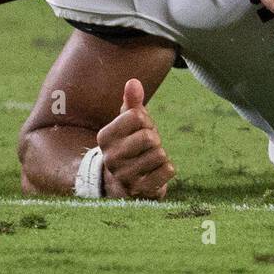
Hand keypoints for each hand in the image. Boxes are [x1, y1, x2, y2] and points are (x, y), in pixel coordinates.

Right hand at [96, 78, 174, 199]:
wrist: (123, 184)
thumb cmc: (129, 145)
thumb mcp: (128, 123)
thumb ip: (131, 102)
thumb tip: (133, 82)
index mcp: (105, 137)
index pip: (137, 116)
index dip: (145, 121)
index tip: (139, 130)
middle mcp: (110, 158)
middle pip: (149, 138)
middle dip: (154, 140)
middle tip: (146, 148)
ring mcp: (124, 177)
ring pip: (160, 154)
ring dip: (160, 155)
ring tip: (148, 161)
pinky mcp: (140, 192)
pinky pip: (168, 170)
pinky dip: (167, 169)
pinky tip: (154, 173)